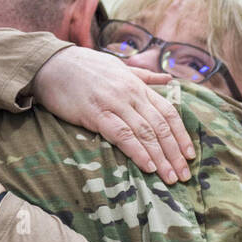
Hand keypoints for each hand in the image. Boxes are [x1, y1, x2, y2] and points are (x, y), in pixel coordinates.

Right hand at [33, 47, 193, 182]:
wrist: (51, 64)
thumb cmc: (85, 67)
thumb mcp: (119, 67)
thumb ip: (144, 77)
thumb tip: (168, 78)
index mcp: (138, 86)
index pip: (169, 113)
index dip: (182, 135)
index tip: (191, 155)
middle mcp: (131, 95)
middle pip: (161, 127)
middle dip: (175, 153)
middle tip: (184, 175)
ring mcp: (114, 104)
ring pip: (146, 134)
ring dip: (161, 158)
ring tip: (170, 178)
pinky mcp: (95, 114)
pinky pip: (122, 136)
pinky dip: (138, 152)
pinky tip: (148, 167)